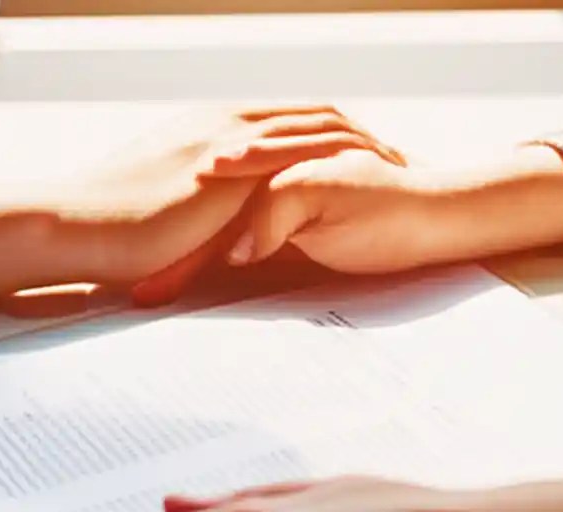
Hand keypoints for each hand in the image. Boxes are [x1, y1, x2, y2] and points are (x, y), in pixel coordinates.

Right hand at [43, 106, 403, 291]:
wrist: (74, 224)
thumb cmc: (107, 223)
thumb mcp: (160, 198)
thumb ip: (194, 198)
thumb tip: (207, 221)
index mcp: (210, 127)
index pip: (287, 118)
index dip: (329, 132)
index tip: (364, 152)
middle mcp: (224, 124)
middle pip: (312, 114)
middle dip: (359, 133)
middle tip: (399, 157)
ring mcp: (226, 144)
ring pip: (312, 129)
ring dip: (360, 145)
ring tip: (400, 167)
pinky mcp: (226, 172)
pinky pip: (294, 157)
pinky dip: (335, 165)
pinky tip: (366, 183)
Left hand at [132, 144, 562, 303]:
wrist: (431, 215)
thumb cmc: (367, 226)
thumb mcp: (300, 238)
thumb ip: (261, 240)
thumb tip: (222, 267)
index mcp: (259, 181)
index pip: (199, 215)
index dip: (165, 249)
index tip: (130, 286)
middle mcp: (272, 168)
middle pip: (204, 210)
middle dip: (165, 252)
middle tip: (130, 294)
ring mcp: (299, 167)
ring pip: (233, 203)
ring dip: (196, 241)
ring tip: (162, 279)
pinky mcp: (329, 177)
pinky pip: (287, 199)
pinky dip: (261, 229)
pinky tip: (239, 258)